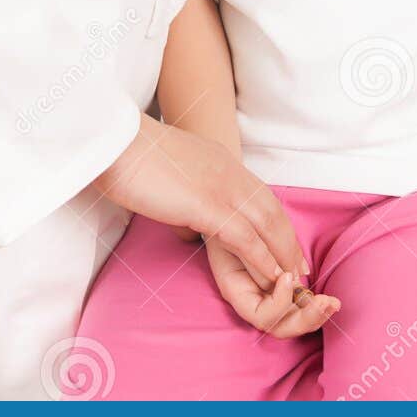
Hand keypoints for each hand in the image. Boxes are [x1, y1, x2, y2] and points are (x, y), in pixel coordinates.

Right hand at [93, 115, 308, 284]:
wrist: (115, 139)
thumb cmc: (129, 154)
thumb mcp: (168, 169)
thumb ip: (184, 188)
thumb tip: (185, 219)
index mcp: (217, 158)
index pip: (257, 191)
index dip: (275, 218)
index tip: (285, 240)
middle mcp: (226, 169)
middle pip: (269, 207)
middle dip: (288, 238)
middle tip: (301, 265)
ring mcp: (219, 186)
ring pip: (264, 223)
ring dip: (283, 252)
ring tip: (294, 278)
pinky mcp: (206, 205)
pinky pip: (244, 237)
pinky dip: (262, 258)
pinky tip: (272, 276)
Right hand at [205, 234, 339, 336]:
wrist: (226, 213)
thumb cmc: (226, 222)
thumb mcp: (238, 234)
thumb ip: (261, 257)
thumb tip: (293, 277)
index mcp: (237, 291)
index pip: (261, 316)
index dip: (279, 303)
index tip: (287, 277)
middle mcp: (254, 299)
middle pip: (281, 326)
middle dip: (306, 319)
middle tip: (326, 303)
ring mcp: (269, 295)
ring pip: (292, 319)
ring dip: (315, 314)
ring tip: (333, 303)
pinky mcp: (282, 286)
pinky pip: (298, 303)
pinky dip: (314, 303)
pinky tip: (328, 298)